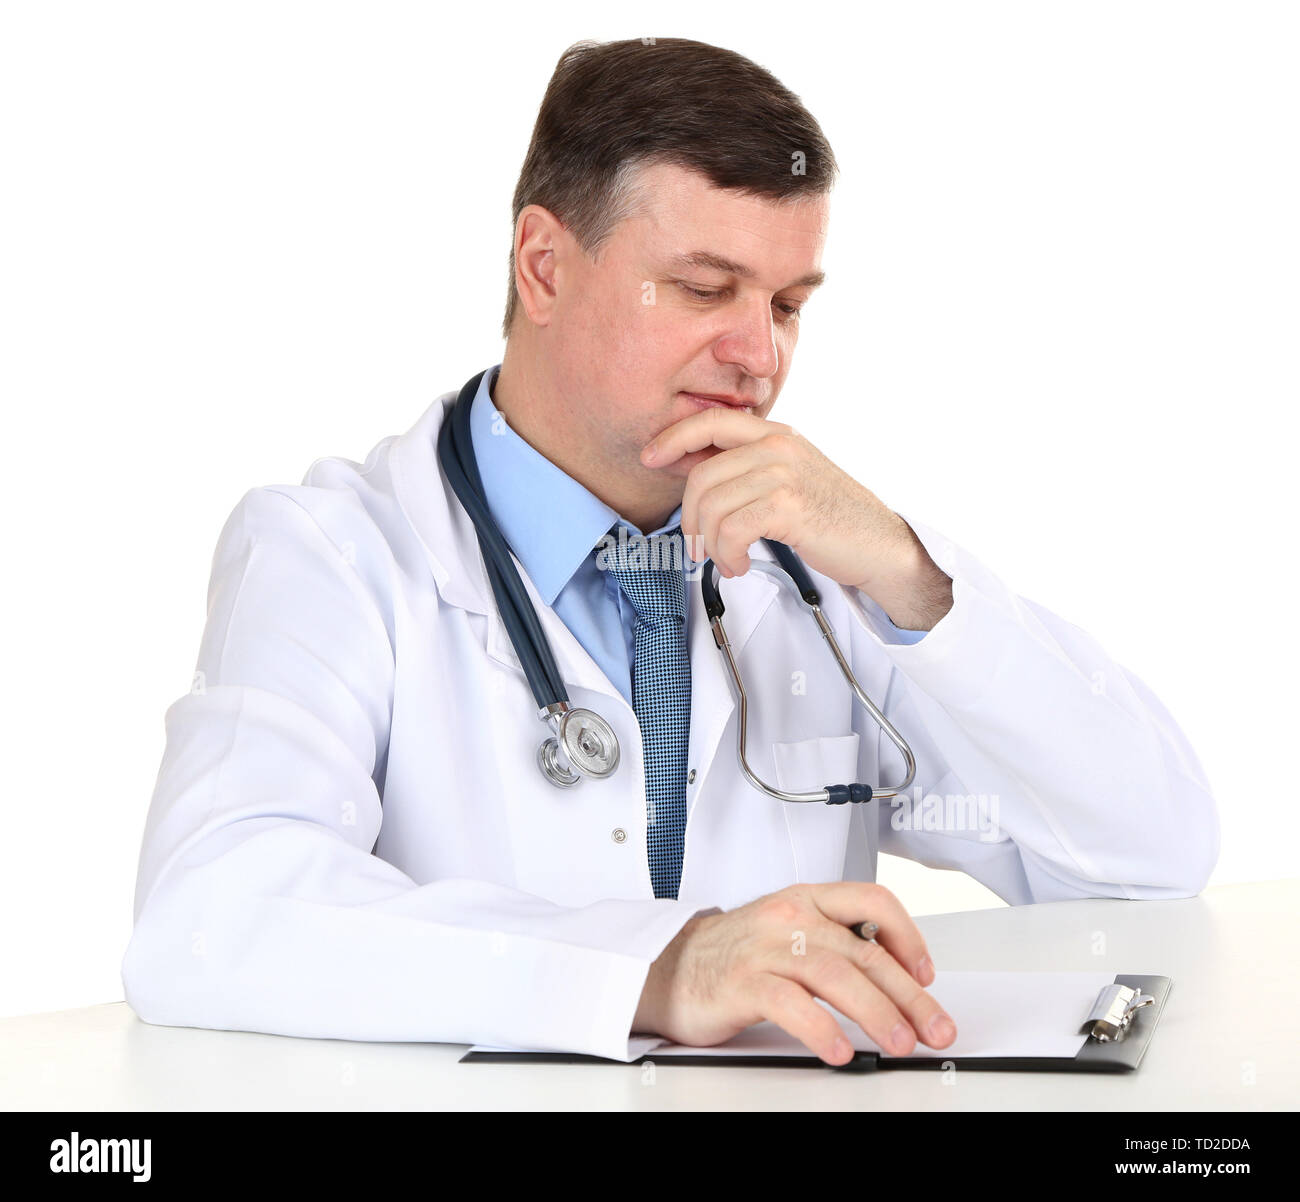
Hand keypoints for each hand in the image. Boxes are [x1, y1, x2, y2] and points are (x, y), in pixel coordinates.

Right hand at [632, 882, 956, 1065]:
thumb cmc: (734, 954)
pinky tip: (840, 1049)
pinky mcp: (742, 983)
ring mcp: (765, 949)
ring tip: (899, 1042)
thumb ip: (835, 943)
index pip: (872, 901)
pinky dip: (822, 1029)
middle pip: (863, 952)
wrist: (669, 966)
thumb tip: (894, 978)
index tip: (926, 975)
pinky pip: (791, 1005)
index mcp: (807, 899)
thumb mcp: (789, 931)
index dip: (908, 936)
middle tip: (934, 1027)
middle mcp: (789, 918)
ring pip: (835, 975)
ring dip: (876, 1013)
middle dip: (908, 995)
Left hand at [640, 407, 952, 629]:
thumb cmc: (833, 518)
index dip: (673, 438)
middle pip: (701, 475)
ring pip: (712, 507)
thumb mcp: (789, 479)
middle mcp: (779, 445)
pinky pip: (730, 530)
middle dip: (690, 519)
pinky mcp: (787, 505)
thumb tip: (695, 475)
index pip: (710, 421)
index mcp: (776, 434)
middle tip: (697, 548)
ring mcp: (783, 472)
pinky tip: (740, 566)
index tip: (650, 458)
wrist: (880, 545)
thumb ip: (749, 470)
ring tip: (727, 562)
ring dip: (711, 546)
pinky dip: (727, 555)